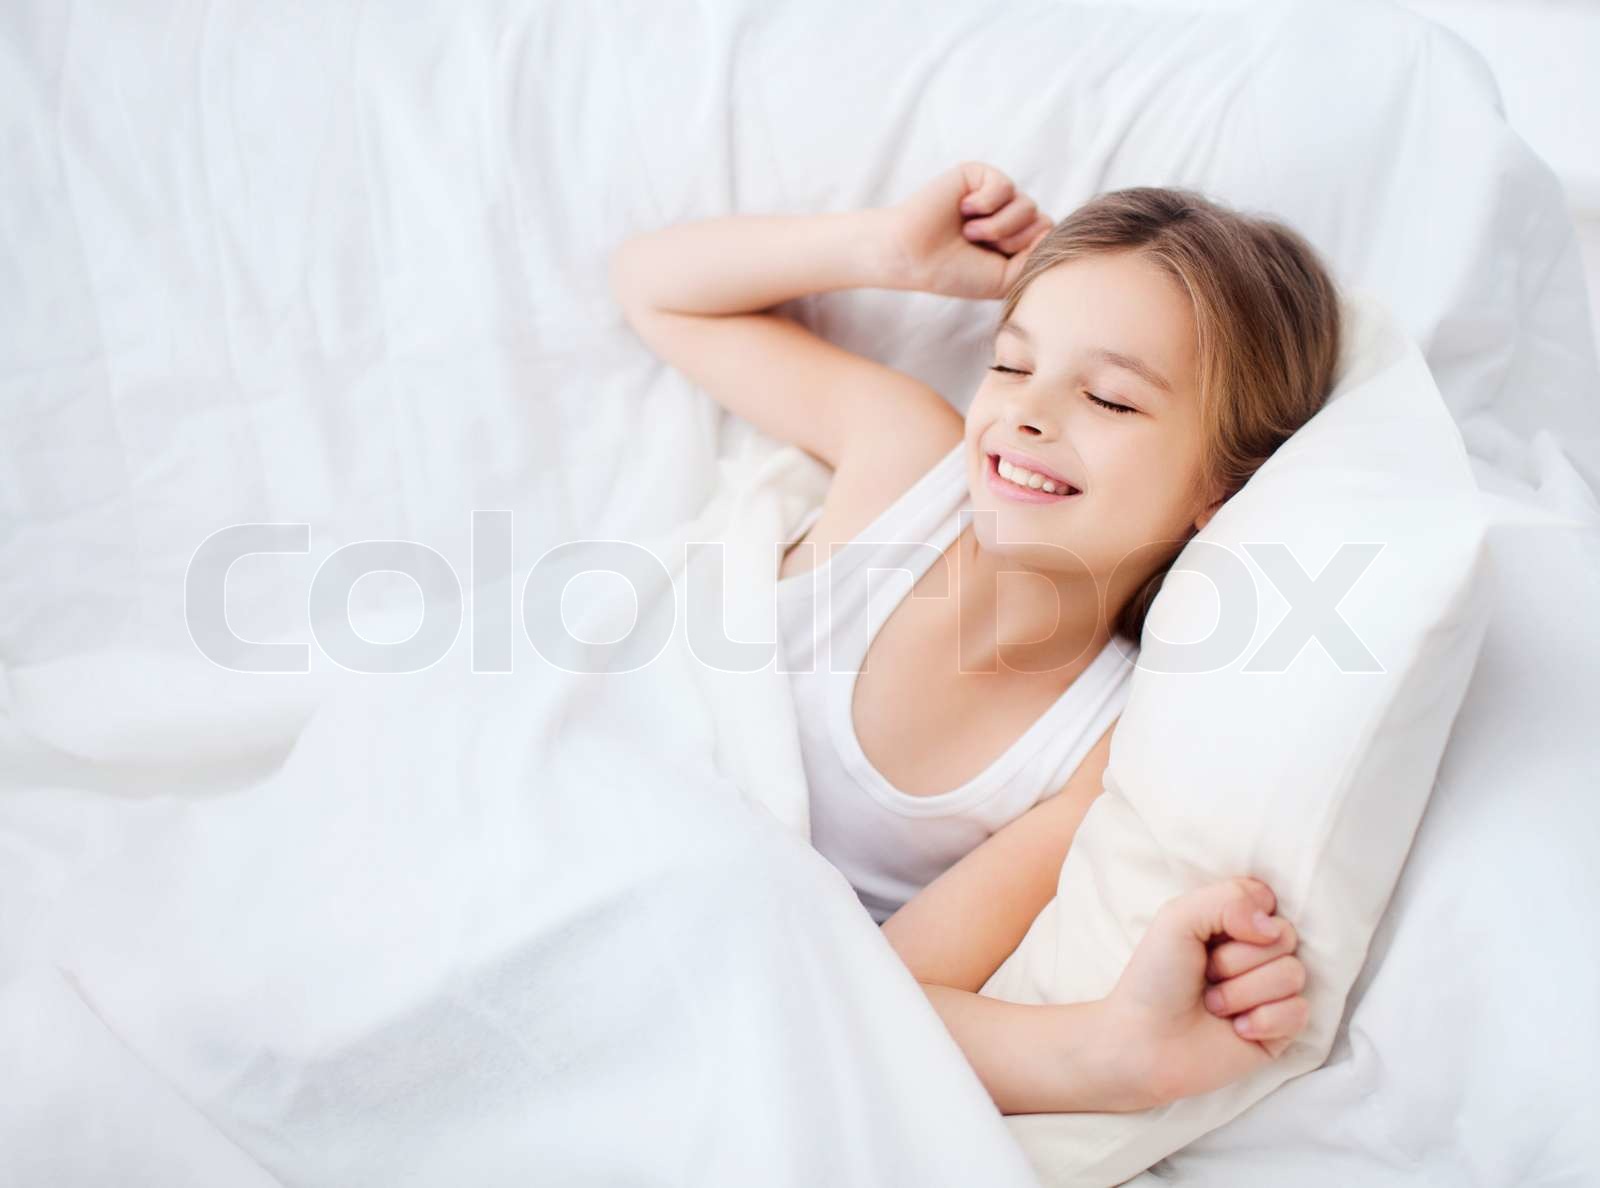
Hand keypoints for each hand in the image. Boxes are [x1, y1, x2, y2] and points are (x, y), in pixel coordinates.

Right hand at [881, 162, 1053, 299]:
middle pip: (1042, 222)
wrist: (914, 257)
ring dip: (998, 226)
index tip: (996, 263)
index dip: (1027, 253)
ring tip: (969, 232)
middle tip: (981, 248)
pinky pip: (1005, 185)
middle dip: (1014, 241)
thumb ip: (1038, 257)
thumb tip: (1053, 226)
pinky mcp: (979, 175)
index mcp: (1014, 241)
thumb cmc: (954, 272)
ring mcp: (994, 196)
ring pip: (1027, 206)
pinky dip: (986, 203)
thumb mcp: (1007, 277)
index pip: (1048, 238)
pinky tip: (963, 210)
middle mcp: (1007, 216)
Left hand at [1103, 877, 1309, 1109]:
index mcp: (1233, 921)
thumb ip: (1228, 899)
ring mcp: (1271, 992)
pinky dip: (1262, 1021)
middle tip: (1207, 975)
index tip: (1210, 935)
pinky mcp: (1281, 1030)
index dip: (1242, 916)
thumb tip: (1271, 927)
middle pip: (1285, 936)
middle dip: (1237, 959)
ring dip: (1243, 992)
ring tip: (1214, 1005)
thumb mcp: (1177, 919)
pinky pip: (1299, 1011)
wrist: (1146, 1043)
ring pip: (1293, 974)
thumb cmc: (1155, 979)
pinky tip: (1236, 1029)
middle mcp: (1257, 953)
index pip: (1267, 899)